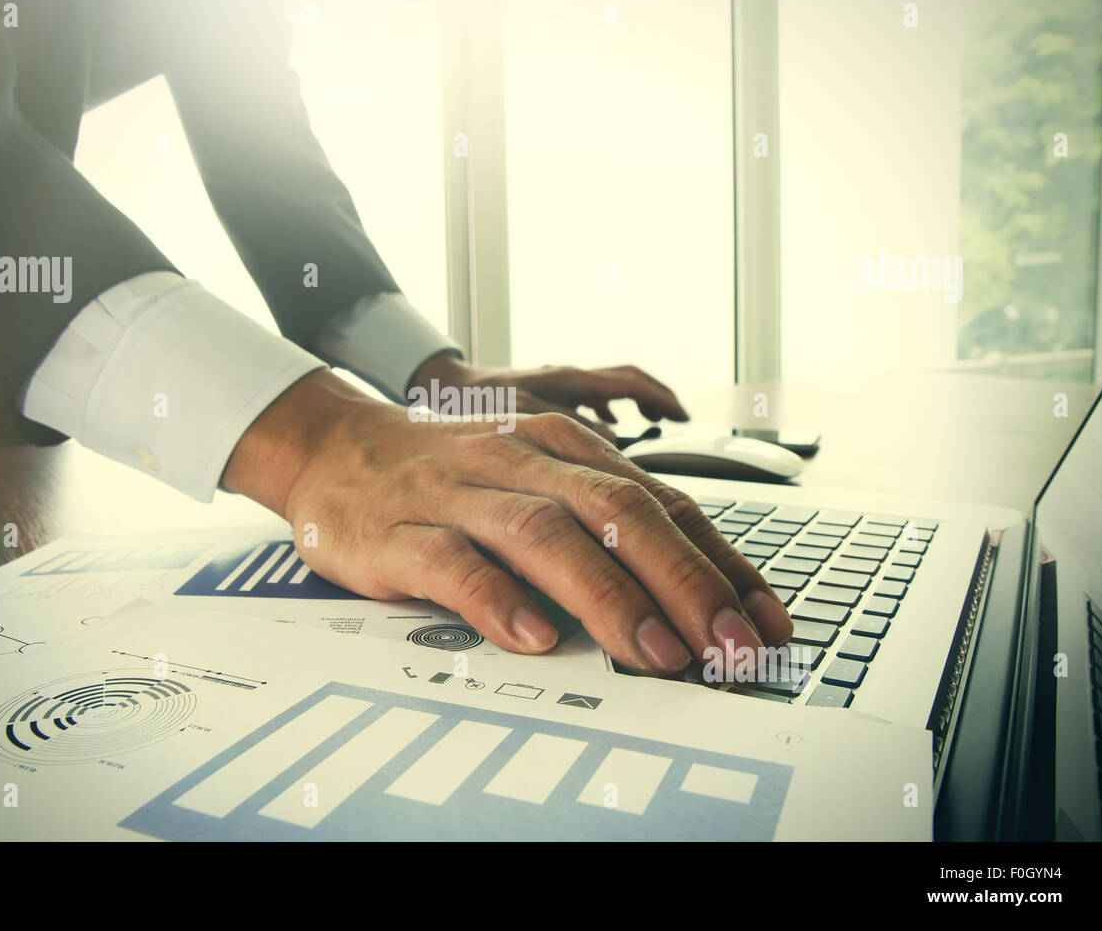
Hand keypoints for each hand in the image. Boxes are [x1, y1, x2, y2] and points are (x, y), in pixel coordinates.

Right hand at [223, 370, 790, 676]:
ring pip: (545, 536)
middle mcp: (519, 461)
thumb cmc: (453, 476)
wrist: (338, 450)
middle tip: (727, 646)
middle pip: (616, 512)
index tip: (763, 620)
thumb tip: (698, 591)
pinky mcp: (403, 533)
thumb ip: (604, 523)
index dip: (719, 563)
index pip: (659, 502)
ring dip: (608, 596)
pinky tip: (536, 637)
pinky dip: (500, 602)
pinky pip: (455, 566)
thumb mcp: (535, 478)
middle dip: (684, 582)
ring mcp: (459, 495)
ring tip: (654, 653)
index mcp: (562, 447)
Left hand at [410, 352, 687, 441]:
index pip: (630, 382)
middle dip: (655, 401)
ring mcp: (556, 388)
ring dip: (631, 410)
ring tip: (647, 431)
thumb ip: (566, 427)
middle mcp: (566, 380)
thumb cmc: (474, 400)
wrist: (439, 386)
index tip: (684, 418)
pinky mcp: (544, 399)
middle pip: (626, 383)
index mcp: (568, 379)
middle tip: (678, 421)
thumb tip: (613, 442)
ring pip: (607, 394)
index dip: (662, 400)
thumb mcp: (521, 415)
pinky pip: (586, 404)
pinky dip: (604, 418)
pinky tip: (601, 441)